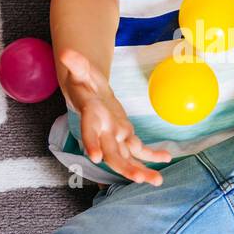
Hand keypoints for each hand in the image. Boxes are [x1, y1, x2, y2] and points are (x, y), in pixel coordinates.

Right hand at [57, 48, 172, 185]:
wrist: (89, 93)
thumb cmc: (84, 81)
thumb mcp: (81, 70)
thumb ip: (76, 63)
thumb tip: (66, 52)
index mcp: (91, 115)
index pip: (88, 130)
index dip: (91, 142)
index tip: (95, 157)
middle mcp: (102, 132)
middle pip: (112, 152)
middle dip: (124, 167)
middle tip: (138, 179)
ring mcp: (115, 137)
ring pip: (127, 158)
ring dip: (141, 170)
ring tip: (157, 181)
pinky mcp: (126, 137)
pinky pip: (139, 150)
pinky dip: (152, 155)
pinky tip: (166, 158)